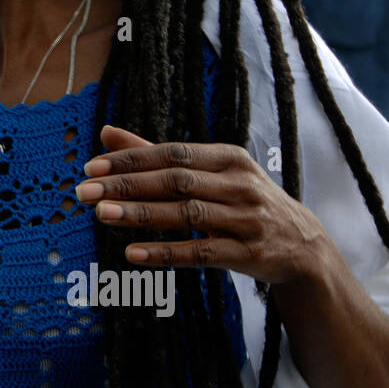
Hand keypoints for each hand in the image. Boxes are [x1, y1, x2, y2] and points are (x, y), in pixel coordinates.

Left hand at [74, 124, 330, 285]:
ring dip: (141, 215)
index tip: (91, 167)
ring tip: (102, 215)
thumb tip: (106, 133)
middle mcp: (239, 184)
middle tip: (85, 191)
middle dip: (126, 185)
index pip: (171, 153)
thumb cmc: (242, 200)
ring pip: (186, 215)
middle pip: (175, 182)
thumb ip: (156, 154)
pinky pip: (200, 253)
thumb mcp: (210, 171)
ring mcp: (245, 220)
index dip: (130, 160)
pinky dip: (165, 253)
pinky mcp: (248, 254)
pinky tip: (133, 253)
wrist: (303, 245)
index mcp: (227, 158)